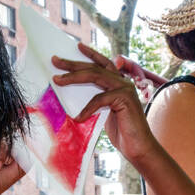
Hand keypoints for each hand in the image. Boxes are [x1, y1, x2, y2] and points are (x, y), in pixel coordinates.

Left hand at [52, 43, 158, 163]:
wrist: (138, 147)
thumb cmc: (122, 133)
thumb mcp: (105, 113)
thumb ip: (97, 101)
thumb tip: (77, 96)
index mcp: (119, 83)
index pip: (103, 64)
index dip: (91, 54)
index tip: (77, 46)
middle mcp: (123, 82)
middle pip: (95, 67)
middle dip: (74, 63)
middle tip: (56, 60)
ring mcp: (125, 88)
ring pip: (96, 76)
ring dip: (74, 77)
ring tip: (58, 80)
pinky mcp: (125, 98)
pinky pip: (100, 99)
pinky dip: (87, 108)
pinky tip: (79, 118)